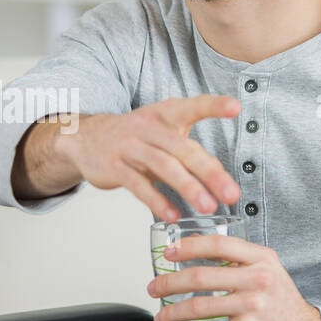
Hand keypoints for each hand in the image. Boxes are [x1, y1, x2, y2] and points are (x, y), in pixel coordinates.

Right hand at [53, 95, 242, 222]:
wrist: (85, 138)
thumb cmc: (136, 138)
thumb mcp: (163, 136)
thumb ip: (191, 154)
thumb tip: (221, 179)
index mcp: (164, 115)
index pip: (191, 107)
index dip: (212, 106)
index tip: (235, 108)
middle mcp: (148, 127)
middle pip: (183, 149)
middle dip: (209, 172)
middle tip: (231, 194)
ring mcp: (129, 146)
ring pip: (163, 166)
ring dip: (188, 188)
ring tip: (209, 207)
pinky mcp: (114, 166)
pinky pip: (138, 185)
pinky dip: (157, 201)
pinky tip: (173, 215)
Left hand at [147, 234, 320, 320]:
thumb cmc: (282, 304)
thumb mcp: (269, 272)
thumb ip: (240, 260)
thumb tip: (197, 252)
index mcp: (261, 259)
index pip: (218, 243)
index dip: (188, 246)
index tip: (168, 253)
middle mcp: (258, 279)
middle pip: (200, 276)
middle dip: (169, 283)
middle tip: (154, 288)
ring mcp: (253, 305)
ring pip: (198, 306)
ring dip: (172, 313)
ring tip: (162, 318)